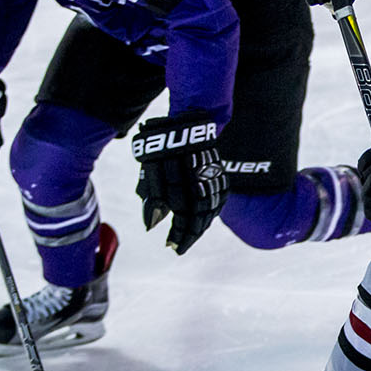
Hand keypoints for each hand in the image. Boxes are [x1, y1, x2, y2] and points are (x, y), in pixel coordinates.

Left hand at [131, 112, 227, 253]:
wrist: (185, 123)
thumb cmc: (162, 146)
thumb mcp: (150, 169)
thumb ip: (152, 197)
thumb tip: (150, 225)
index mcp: (182, 180)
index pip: (183, 216)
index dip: (177, 234)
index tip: (170, 246)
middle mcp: (201, 181)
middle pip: (199, 217)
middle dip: (189, 235)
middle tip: (179, 247)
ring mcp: (213, 178)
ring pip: (210, 211)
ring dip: (200, 228)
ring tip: (189, 237)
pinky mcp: (220, 175)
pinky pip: (218, 201)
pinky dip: (211, 214)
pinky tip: (203, 221)